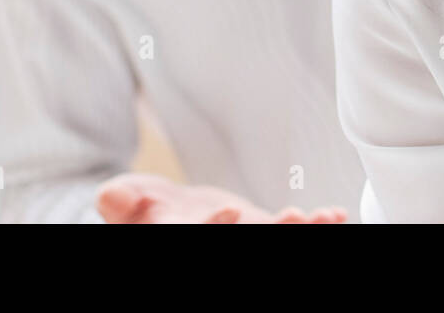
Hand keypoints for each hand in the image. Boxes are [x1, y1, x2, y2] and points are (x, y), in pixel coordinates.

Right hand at [94, 172, 346, 223]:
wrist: (167, 212)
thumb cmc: (142, 206)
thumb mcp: (125, 200)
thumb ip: (120, 201)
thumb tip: (109, 197)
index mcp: (180, 240)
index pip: (197, 240)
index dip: (213, 231)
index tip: (227, 213)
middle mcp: (217, 247)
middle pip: (243, 245)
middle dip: (271, 236)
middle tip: (292, 220)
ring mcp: (246, 243)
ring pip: (274, 242)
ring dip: (297, 233)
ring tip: (317, 219)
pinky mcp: (266, 233)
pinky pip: (294, 233)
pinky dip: (317, 227)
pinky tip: (334, 216)